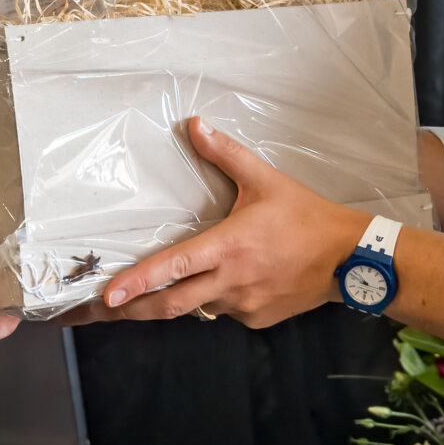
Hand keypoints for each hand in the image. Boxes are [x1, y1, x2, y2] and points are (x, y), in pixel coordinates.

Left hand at [88, 118, 367, 328]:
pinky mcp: (257, 319)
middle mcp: (230, 282)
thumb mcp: (265, 180)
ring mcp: (243, 305)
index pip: (174, 267)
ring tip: (138, 303)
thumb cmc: (306, 216)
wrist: (350, 258)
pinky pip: (224, 312)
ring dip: (171, 303)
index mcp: (227, 247)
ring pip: (196, 308)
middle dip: (129, 311)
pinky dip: (215, 300)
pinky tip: (224, 284)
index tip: (108, 295)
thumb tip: (195, 125)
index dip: (138, 282)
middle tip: (93, 313)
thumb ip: (226, 154)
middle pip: (169, 305)